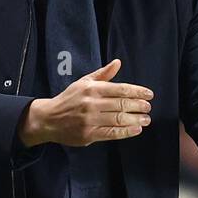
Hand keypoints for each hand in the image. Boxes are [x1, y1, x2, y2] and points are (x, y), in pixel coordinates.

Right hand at [17, 59, 153, 147]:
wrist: (49, 119)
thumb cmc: (69, 99)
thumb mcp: (83, 82)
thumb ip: (102, 74)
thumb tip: (118, 62)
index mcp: (92, 89)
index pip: (120, 89)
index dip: (137, 92)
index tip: (149, 94)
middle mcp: (92, 103)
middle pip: (121, 104)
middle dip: (139, 106)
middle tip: (148, 108)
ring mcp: (90, 120)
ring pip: (118, 119)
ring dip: (136, 119)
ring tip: (146, 119)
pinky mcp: (89, 134)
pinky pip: (111, 133)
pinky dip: (126, 132)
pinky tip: (136, 129)